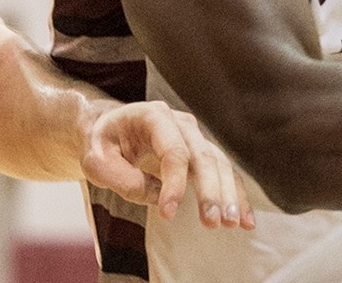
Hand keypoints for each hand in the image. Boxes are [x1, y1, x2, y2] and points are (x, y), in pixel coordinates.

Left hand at [82, 101, 253, 229]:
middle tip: (212, 222)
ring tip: (232, 224)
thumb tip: (159, 198)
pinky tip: (245, 220)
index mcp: (153, 117)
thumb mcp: (96, 162)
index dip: (174, 183)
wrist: (109, 129)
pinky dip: (235, 196)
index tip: (168, 214)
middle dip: (210, 191)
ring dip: (228, 195)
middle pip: (204, 156)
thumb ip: (123, 179)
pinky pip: (223, 173)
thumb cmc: (102, 145)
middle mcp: (180, 123)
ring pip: (220, 164)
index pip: (173, 151)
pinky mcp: (200, 153)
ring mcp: (194, 137)